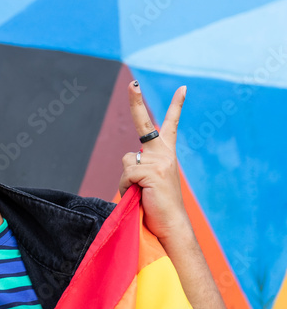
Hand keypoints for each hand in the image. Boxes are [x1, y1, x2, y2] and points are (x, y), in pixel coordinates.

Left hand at [119, 81, 193, 246]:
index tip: (183, 88)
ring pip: (126, 160)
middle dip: (136, 102)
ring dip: (126, 179)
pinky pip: (125, 175)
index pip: (171, 126)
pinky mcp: (150, 171)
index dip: (176, 106)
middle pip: (145, 124)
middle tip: (133, 83)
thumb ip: (140, 165)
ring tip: (141, 193)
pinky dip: (126, 187)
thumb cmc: (156, 205)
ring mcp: (159, 161)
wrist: (170, 225)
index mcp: (166, 154)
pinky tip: (140, 196)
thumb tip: (129, 159)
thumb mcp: (148, 180)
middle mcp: (164, 153)